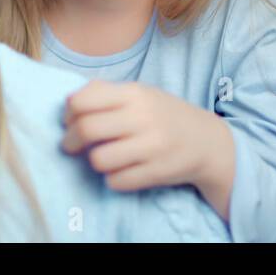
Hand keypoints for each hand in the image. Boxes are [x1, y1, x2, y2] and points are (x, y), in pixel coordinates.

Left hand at [62, 80, 234, 216]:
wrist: (207, 141)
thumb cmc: (163, 115)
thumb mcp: (139, 93)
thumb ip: (105, 93)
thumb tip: (69, 102)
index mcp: (134, 93)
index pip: (82, 101)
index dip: (68, 114)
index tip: (69, 122)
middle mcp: (143, 117)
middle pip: (86, 129)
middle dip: (70, 141)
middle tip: (71, 145)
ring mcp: (151, 146)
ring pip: (98, 160)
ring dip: (93, 161)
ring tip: (101, 157)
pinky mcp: (156, 172)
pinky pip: (115, 181)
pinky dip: (112, 178)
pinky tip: (121, 170)